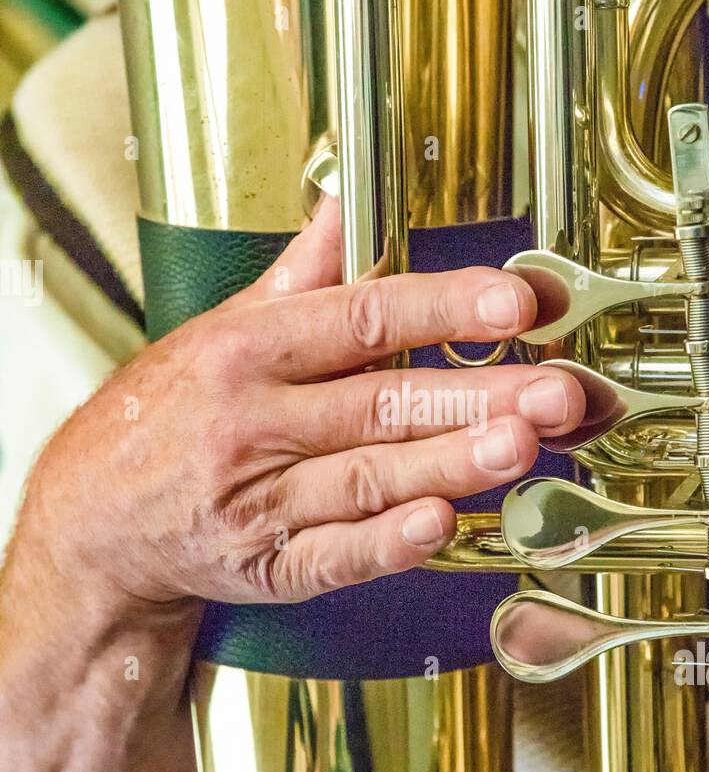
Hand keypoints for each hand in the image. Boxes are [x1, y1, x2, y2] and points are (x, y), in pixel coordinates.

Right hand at [29, 198, 584, 609]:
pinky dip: (386, 543)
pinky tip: (440, 525)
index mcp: (247, 350)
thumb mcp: (217, 330)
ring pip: (365, 477)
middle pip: (378, 401)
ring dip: (448, 463)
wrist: (90, 523)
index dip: (442, 309)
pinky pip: (332, 555)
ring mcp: (259, 499)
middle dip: (475, 395)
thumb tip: (345, 206)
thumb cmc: (161, 419)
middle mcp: (253, 422)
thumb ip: (297, 276)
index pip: (360, 317)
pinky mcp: (266, 565)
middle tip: (554, 389)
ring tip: (521, 447)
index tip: (513, 303)